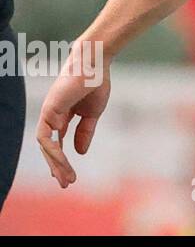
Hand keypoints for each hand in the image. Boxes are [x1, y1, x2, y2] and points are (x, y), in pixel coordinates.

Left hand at [36, 42, 111, 187]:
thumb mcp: (92, 113)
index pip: (58, 143)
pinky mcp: (49, 110)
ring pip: (46, 145)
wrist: (95, 63)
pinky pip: (45, 136)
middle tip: (66, 183)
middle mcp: (52, 117)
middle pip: (50, 148)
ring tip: (66, 177)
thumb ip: (85, 132)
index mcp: (62, 116)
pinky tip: (62, 160)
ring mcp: (49, 113)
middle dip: (58, 167)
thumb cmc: (95, 83)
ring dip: (55, 163)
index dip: (61, 160)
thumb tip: (79, 153)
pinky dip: (53, 150)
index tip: (68, 176)